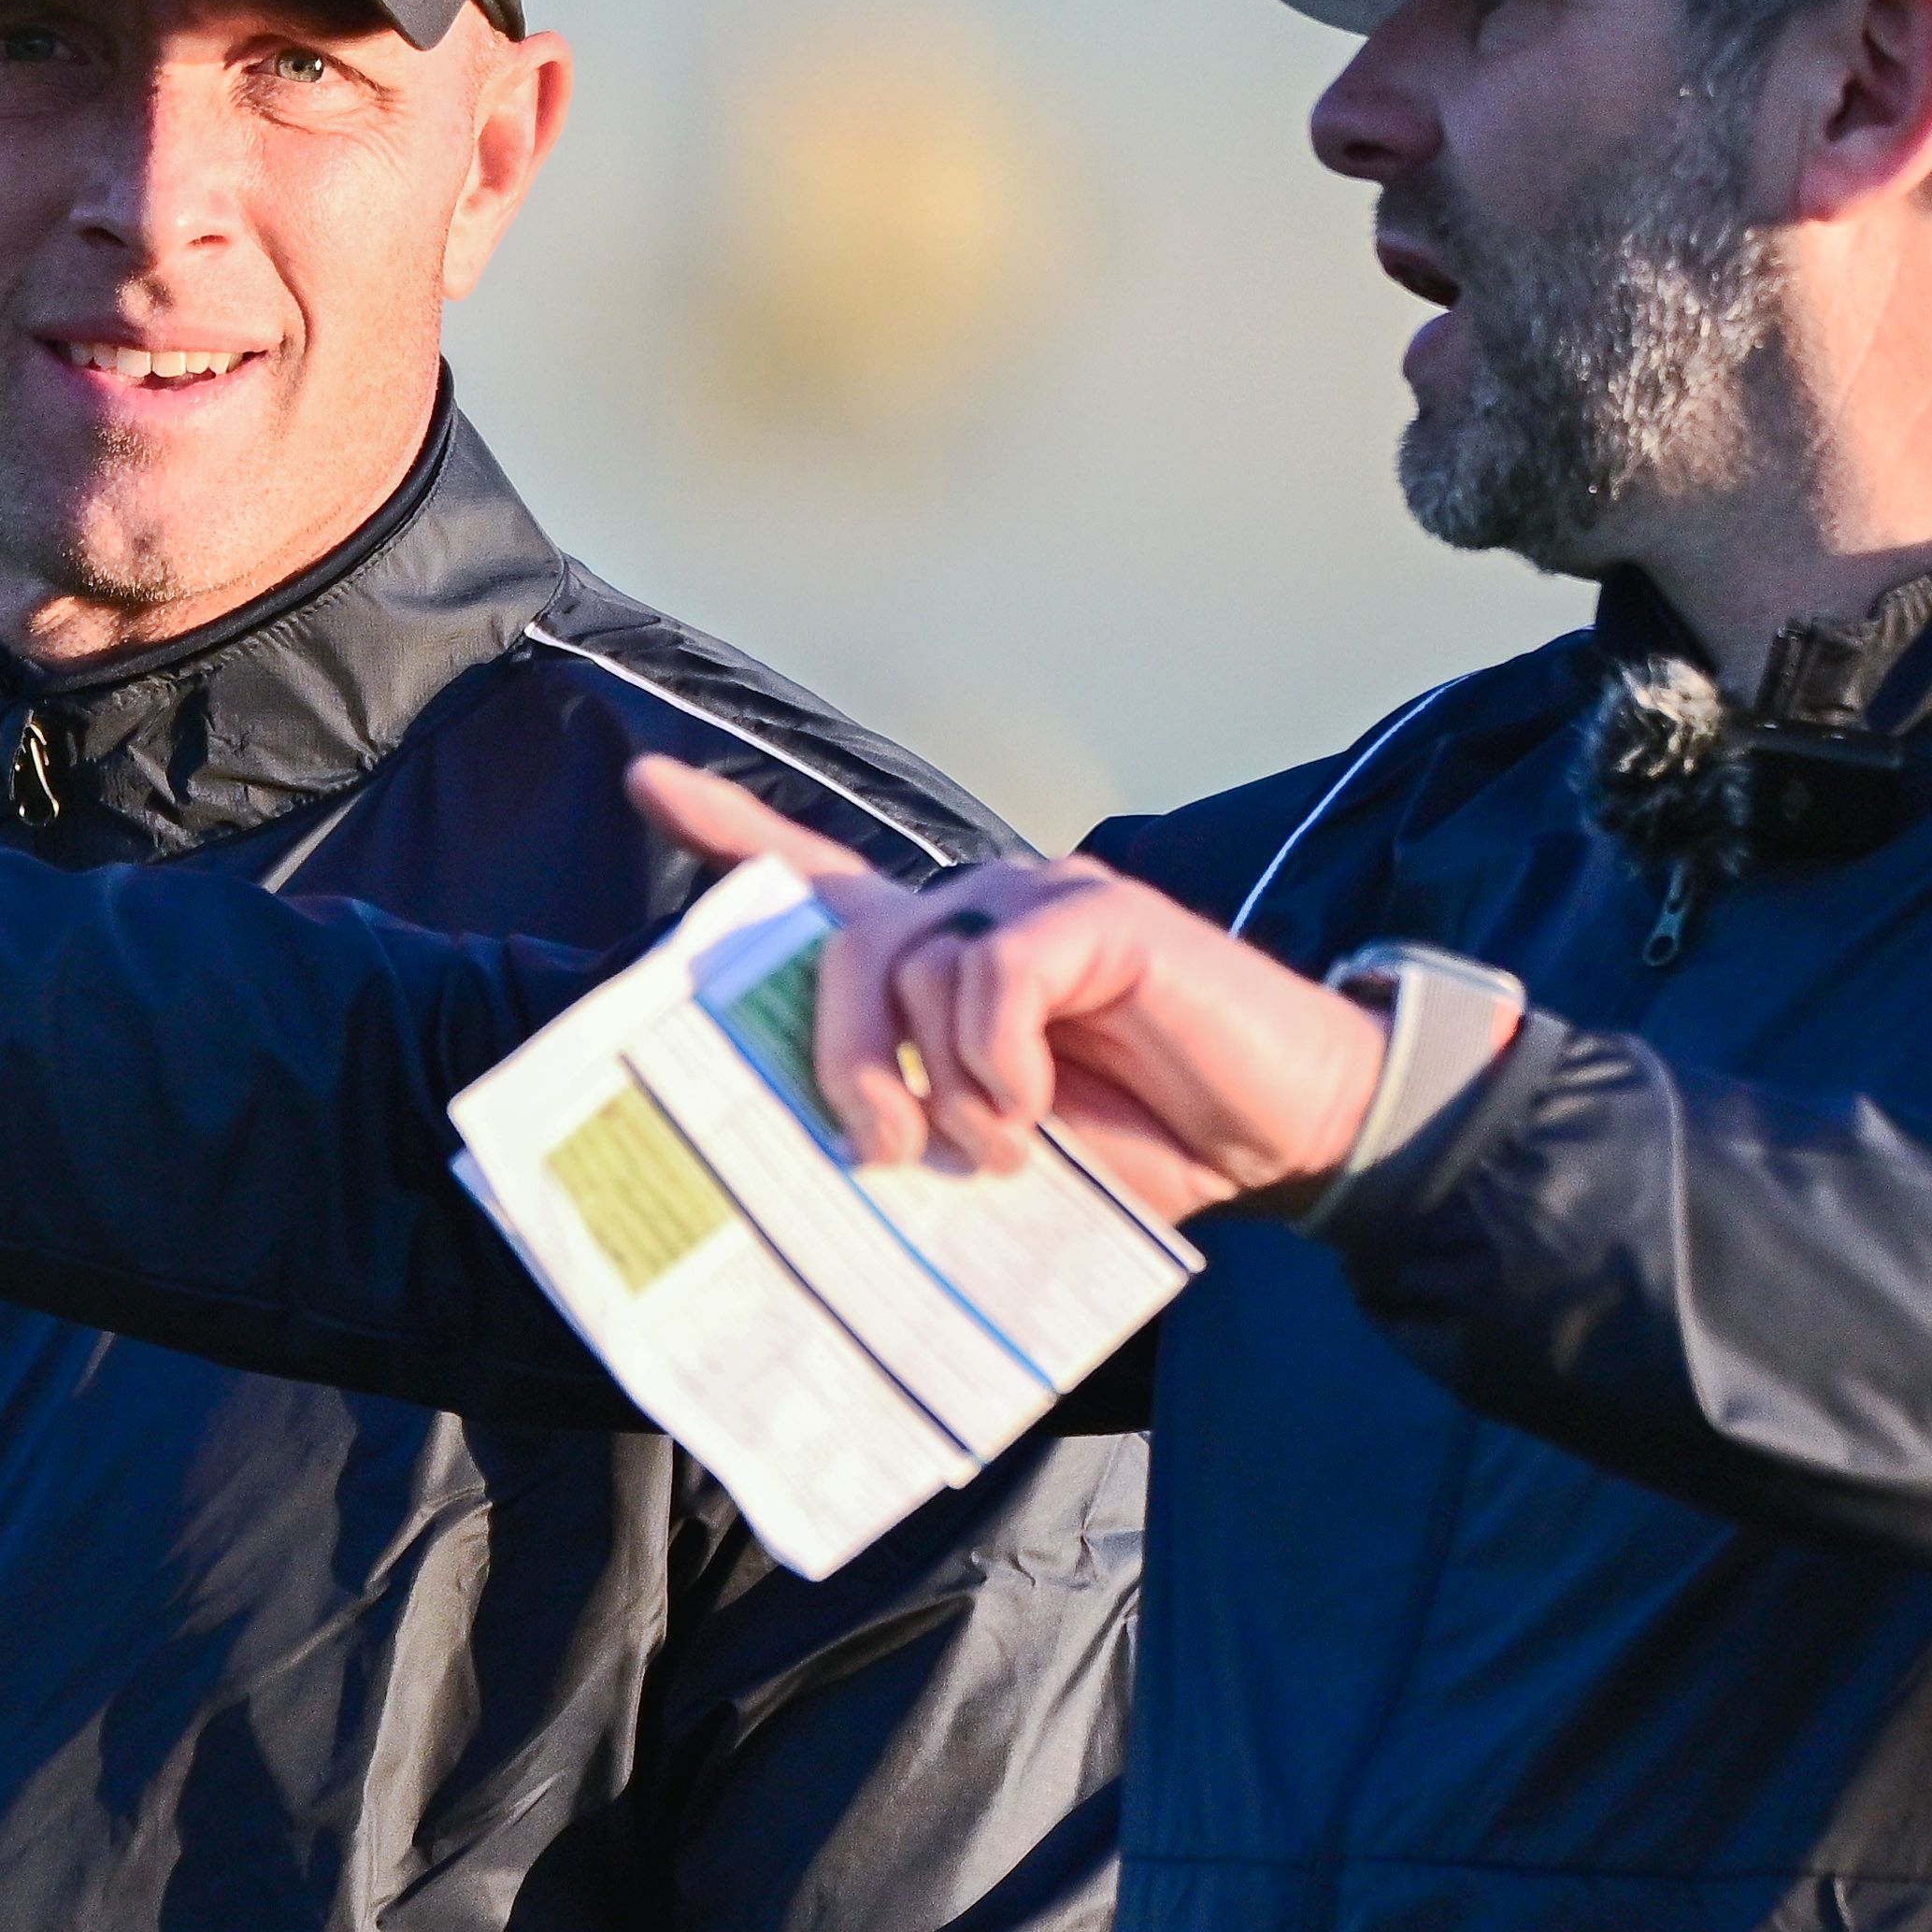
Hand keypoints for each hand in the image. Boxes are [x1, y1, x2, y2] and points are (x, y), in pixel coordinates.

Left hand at [622, 756, 1383, 1219]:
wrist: (1286, 1126)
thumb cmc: (1146, 1139)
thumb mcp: (1004, 1139)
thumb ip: (927, 1117)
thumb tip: (841, 1151)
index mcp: (943, 960)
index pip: (821, 879)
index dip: (733, 830)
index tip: (645, 780)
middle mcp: (978, 910)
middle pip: (841, 945)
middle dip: (836, 1056)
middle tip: (881, 1147)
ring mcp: (1037, 901)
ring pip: (911, 963)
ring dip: (938, 1082)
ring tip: (998, 1143)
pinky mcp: (1095, 913)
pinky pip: (995, 974)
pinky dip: (1000, 1059)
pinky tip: (1037, 1108)